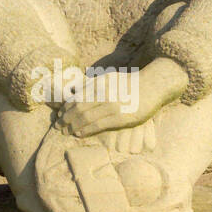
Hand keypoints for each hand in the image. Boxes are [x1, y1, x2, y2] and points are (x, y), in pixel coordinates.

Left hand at [59, 58, 187, 137]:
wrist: (153, 86)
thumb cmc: (130, 84)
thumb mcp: (110, 78)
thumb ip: (93, 84)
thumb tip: (74, 91)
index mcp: (100, 82)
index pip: (77, 96)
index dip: (65, 107)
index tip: (59, 114)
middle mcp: (104, 92)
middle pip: (78, 107)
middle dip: (65, 118)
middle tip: (57, 126)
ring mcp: (112, 105)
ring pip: (86, 116)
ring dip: (72, 125)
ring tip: (65, 131)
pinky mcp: (120, 117)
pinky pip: (98, 125)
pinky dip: (86, 130)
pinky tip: (78, 134)